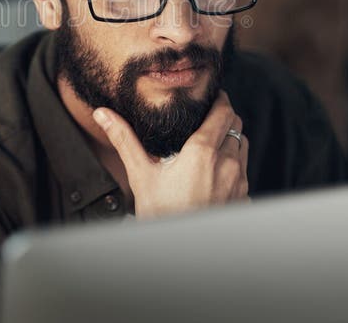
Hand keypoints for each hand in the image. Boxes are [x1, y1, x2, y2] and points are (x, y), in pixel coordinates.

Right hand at [92, 91, 248, 217]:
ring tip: (211, 145)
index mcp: (203, 152)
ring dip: (231, 140)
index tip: (212, 96)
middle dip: (224, 118)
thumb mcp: (141, 175)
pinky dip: (234, 165)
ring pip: (242, 147)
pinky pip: (244, 172)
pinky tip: (216, 175)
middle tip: (208, 117)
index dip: (219, 100)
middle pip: (236, 126)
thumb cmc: (161, 214)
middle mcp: (227, 164)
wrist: (182, 252)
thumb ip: (124, 140)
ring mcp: (239, 182)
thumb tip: (103, 114)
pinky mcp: (243, 198)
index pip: (223, 112)